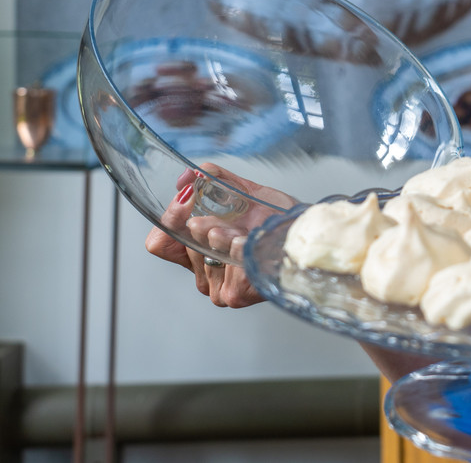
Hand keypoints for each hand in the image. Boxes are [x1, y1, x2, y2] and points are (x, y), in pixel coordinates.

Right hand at [144, 162, 295, 307]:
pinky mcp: (236, 294)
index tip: (186, 198)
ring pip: (204, 253)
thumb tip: (188, 176)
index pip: (160, 243)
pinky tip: (249, 243)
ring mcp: (219, 287)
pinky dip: (238, 248)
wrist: (310, 237)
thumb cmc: (279, 220)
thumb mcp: (244, 192)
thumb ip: (214, 179)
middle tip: (227, 218)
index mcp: (199, 251)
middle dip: (204, 222)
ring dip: (223, 234)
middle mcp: (205, 273)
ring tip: (244, 231)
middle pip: (184, 243)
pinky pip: (227, 265)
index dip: (169, 219)